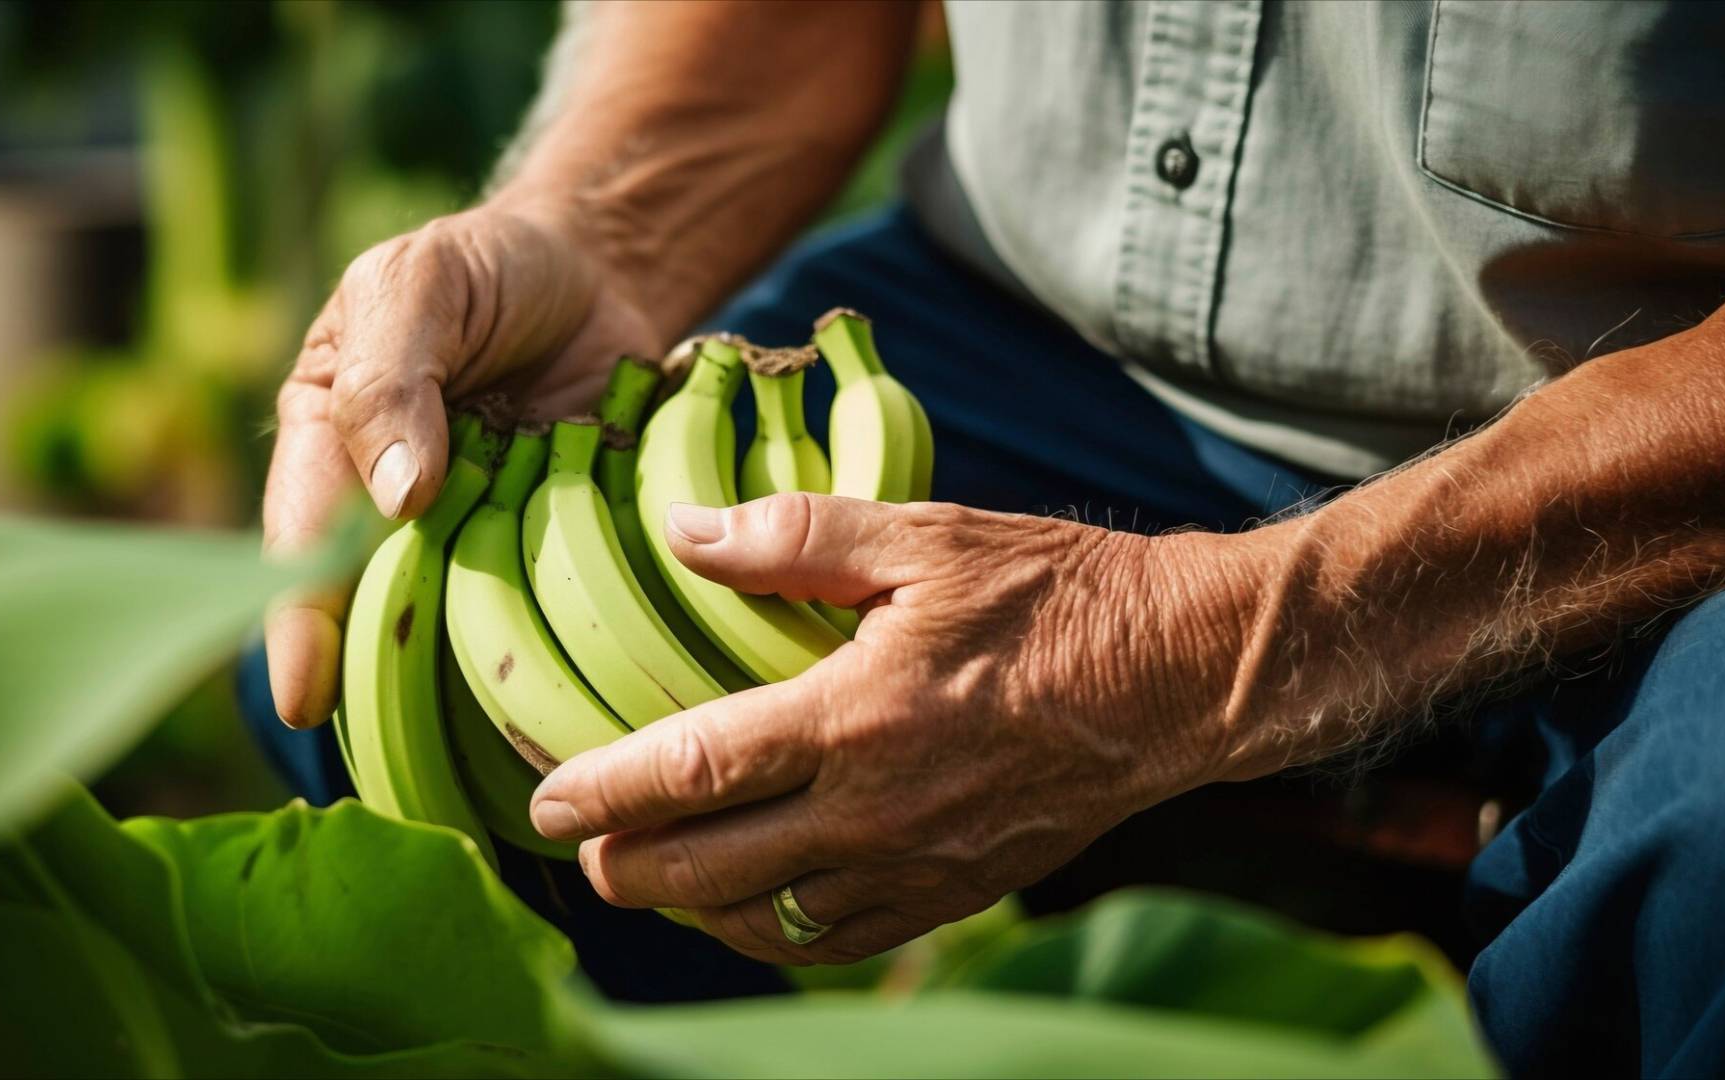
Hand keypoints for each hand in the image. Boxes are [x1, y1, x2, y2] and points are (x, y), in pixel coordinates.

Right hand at [262, 198, 664, 726]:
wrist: (601, 269)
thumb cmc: (487, 269)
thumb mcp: (419, 285)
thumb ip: (392, 377)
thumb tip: (396, 497)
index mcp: (330, 451)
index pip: (303, 546)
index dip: (298, 626)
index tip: (303, 699)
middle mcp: (396, 514)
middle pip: (378, 610)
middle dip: (381, 677)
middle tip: (393, 758)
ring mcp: (481, 539)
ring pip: (462, 625)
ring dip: (472, 671)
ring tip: (485, 744)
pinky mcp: (557, 549)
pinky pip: (552, 607)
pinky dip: (560, 641)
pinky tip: (572, 687)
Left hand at [527, 492, 1262, 964]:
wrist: (1178, 677)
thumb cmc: (1054, 596)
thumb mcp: (926, 537)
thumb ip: (795, 535)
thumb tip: (684, 533)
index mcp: (855, 718)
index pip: (696, 771)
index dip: (607, 791)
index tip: (546, 802)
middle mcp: (876, 811)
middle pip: (712, 870)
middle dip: (629, 869)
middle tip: (583, 850)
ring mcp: (917, 866)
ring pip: (770, 921)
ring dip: (695, 909)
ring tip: (654, 880)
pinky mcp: (956, 893)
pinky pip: (843, 939)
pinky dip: (779, 932)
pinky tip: (755, 908)